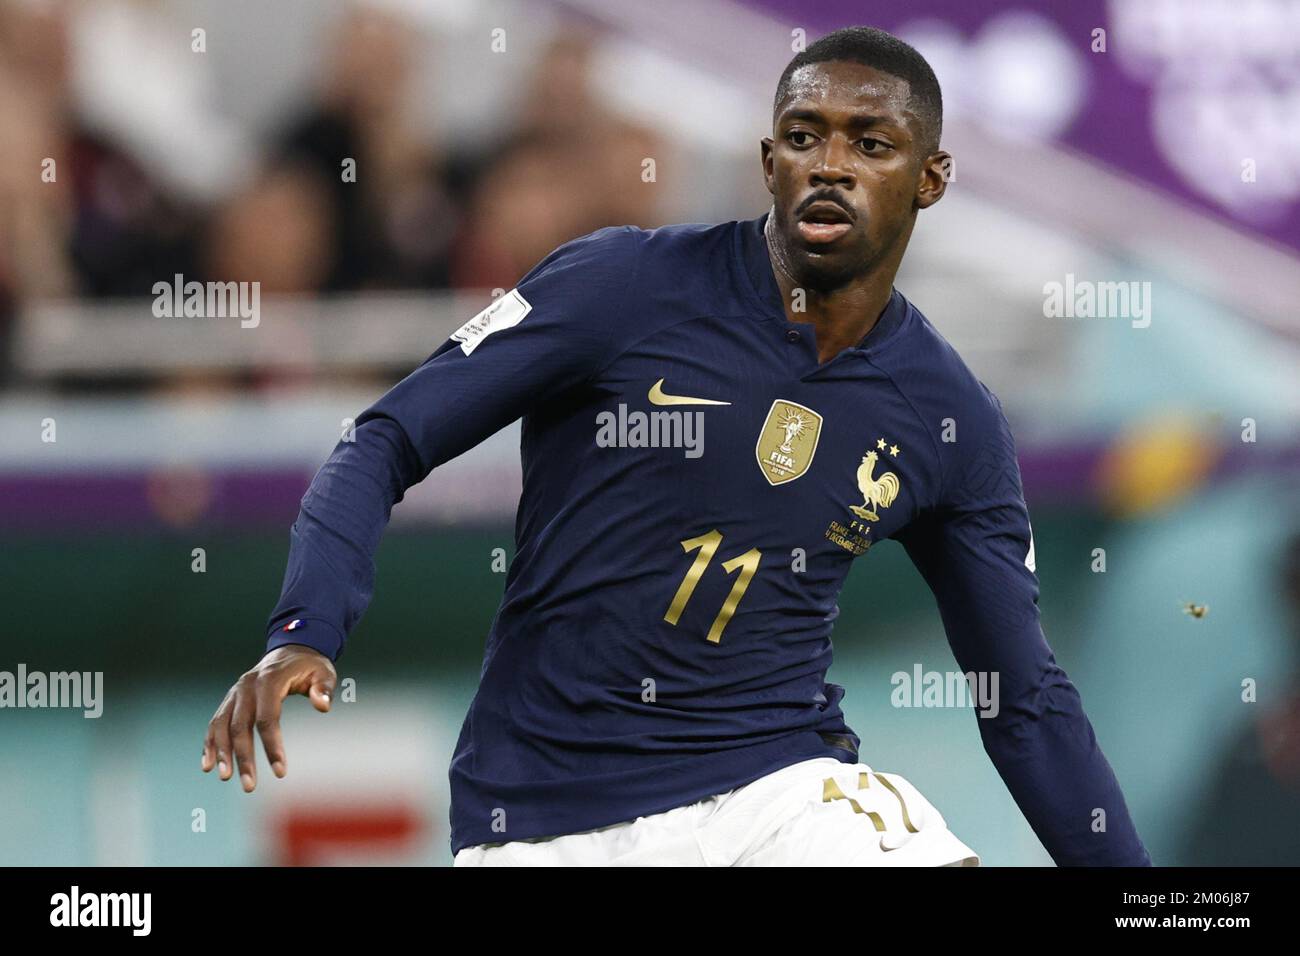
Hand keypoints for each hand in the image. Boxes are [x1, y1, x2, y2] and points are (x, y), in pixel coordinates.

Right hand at [201, 644, 336, 791]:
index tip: (280, 772)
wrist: (290, 651)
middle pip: (240, 726)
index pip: (267, 718)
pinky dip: (210, 744)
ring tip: (226, 778)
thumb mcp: (324, 672)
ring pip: (222, 726)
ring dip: (222, 753)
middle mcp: (247, 686)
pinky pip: (215, 723)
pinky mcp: (229, 700)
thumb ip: (323, 689)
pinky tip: (208, 766)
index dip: (272, 746)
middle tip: (250, 786)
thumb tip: (323, 706)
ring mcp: (235, 693)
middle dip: (244, 758)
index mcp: (269, 681)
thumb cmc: (310, 667)